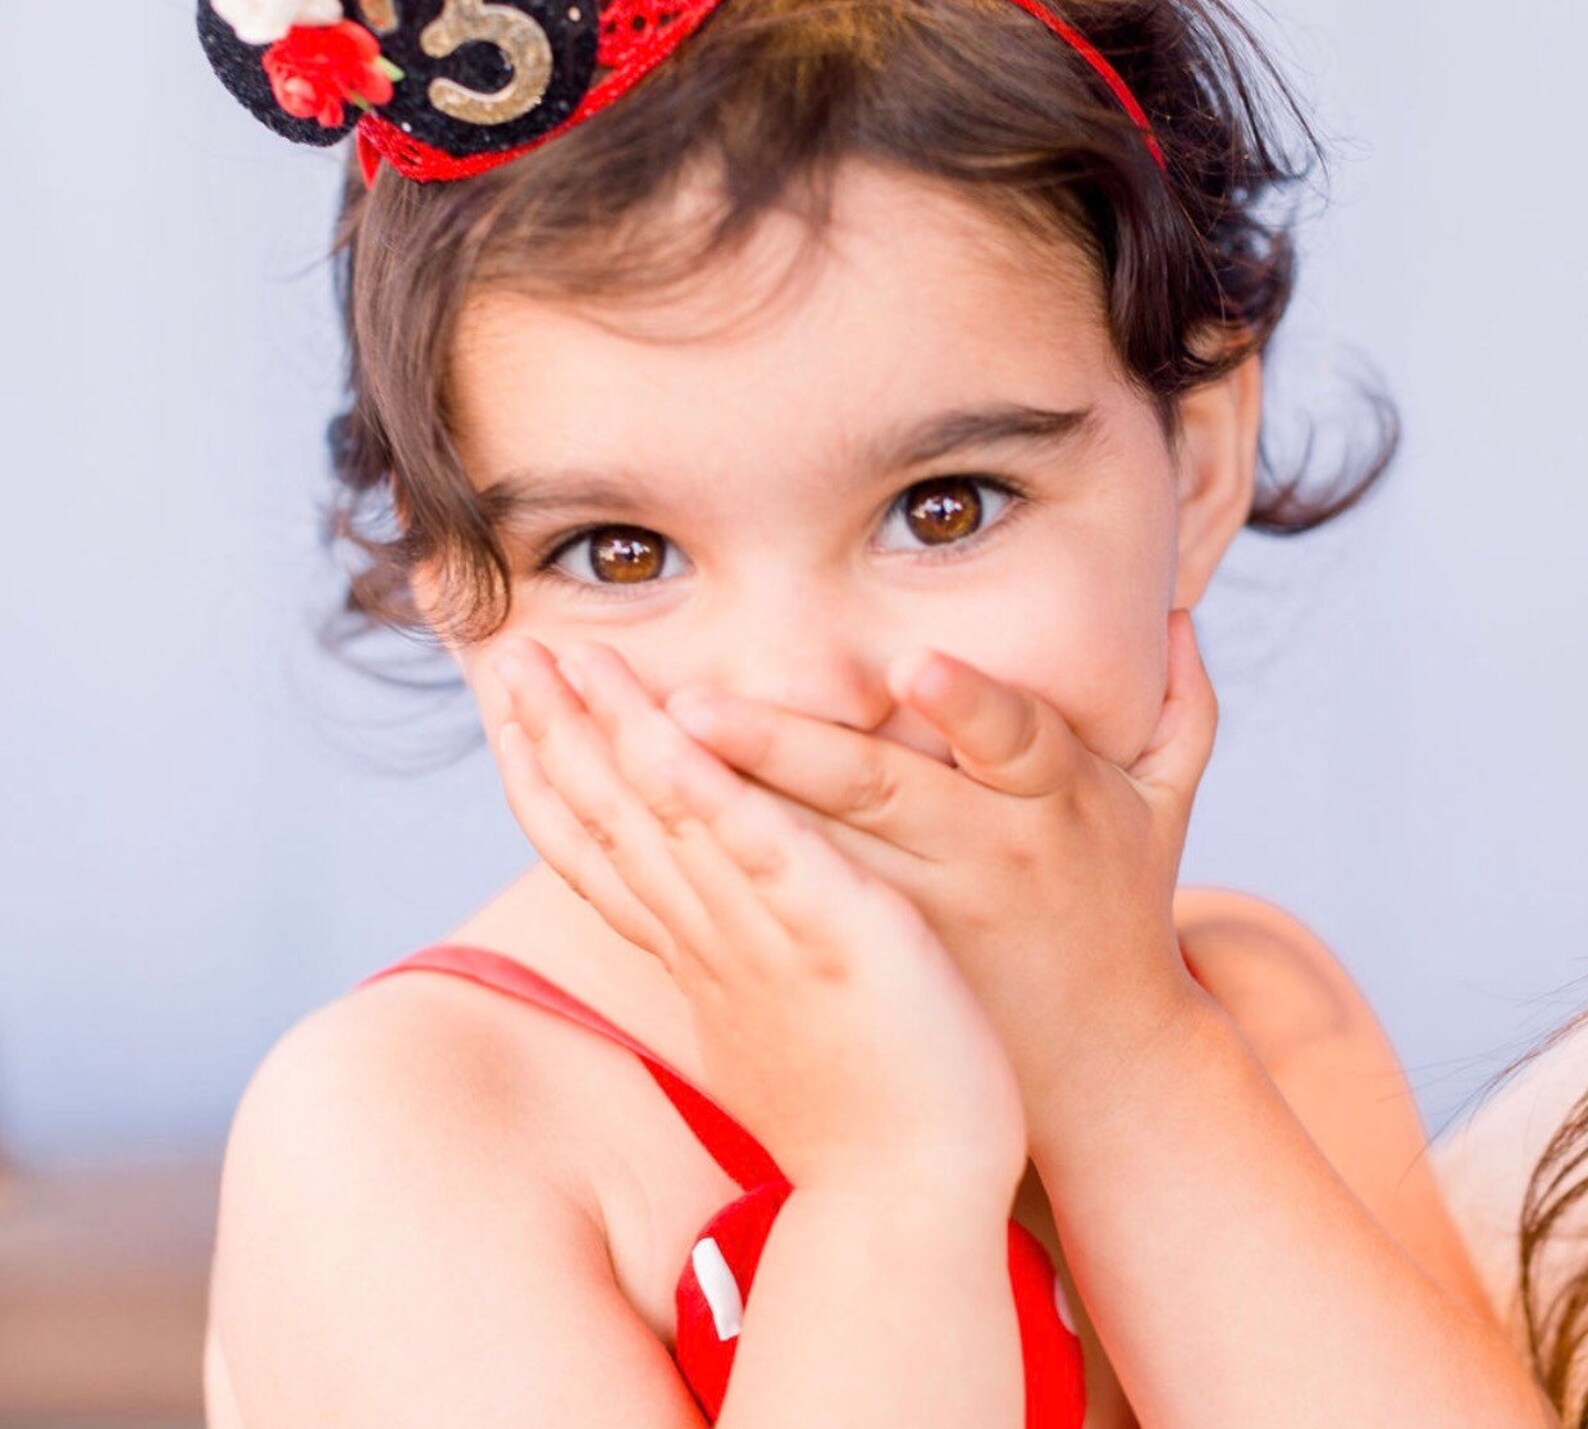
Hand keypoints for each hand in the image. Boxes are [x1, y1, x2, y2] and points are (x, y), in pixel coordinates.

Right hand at [475, 637, 1029, 1207]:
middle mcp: (707, 937)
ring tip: (564, 655)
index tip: (511, 713)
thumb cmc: (856, 1116)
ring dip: (608, 730)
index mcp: (695, 955)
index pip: (601, 852)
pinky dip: (704, 779)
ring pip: (664, 813)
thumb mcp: (767, 1020)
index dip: (548, 780)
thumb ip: (727, 958)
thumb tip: (694, 933)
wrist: (907, 1202)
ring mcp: (761, 932)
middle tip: (506, 654)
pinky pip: (756, 840)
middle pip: (610, 820)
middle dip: (553, 733)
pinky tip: (666, 721)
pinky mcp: (829, 926)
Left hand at [657, 609, 1217, 1110]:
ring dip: (716, 795)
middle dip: (786, 746)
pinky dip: (705, 856)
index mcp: (1047, 805)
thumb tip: (1183, 614)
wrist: (1094, 1072)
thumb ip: (1181, 712)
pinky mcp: (858, 950)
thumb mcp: (1166, 815)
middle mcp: (970, 853)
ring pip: (802, 845)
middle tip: (696, 705)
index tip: (921, 666)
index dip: (973, 707)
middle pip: (875, 793)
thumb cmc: (1120, 914)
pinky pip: (772, 896)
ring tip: (635, 740)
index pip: (1018, 743)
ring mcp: (905, 910)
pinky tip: (633, 808)